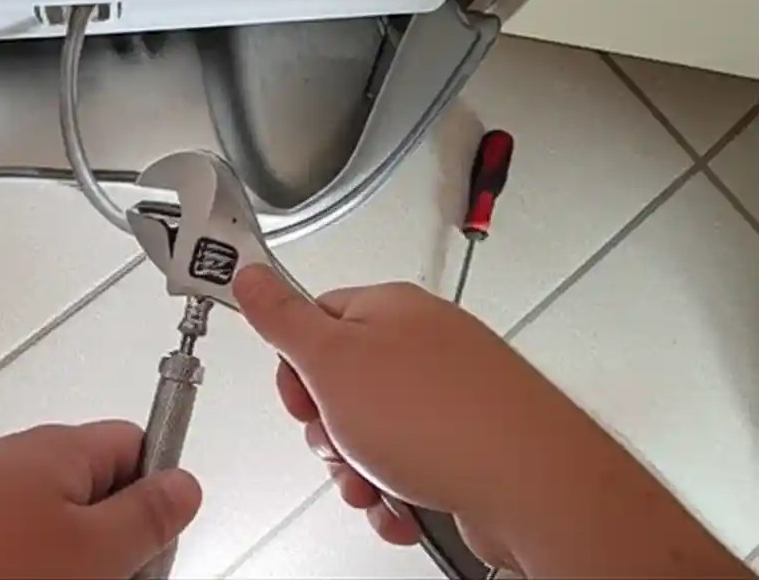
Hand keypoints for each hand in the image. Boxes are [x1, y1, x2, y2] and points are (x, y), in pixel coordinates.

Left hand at [0, 421, 201, 578]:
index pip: (135, 443)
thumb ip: (147, 517)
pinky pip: (16, 553)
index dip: (155, 491)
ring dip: (77, 566)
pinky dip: (34, 570)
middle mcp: (15, 466)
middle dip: (116, 545)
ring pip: (58, 535)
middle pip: (98, 496)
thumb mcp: (93, 553)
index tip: (156, 540)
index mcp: (55, 449)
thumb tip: (185, 483)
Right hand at [233, 266, 750, 577]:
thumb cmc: (439, 418)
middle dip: (329, 433)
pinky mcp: (469, 443)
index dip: (295, 368)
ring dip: (360, 472)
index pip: (315, 321)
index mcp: (389, 311)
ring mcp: (450, 396)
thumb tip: (250, 275)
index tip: (301, 398)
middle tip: (341, 444)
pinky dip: (397, 495)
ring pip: (373, 437)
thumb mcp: (332, 362)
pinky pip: (410, 468)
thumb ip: (282, 319)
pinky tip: (404, 506)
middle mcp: (423, 346)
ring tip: (377, 486)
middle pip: (341, 388)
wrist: (530, 484)